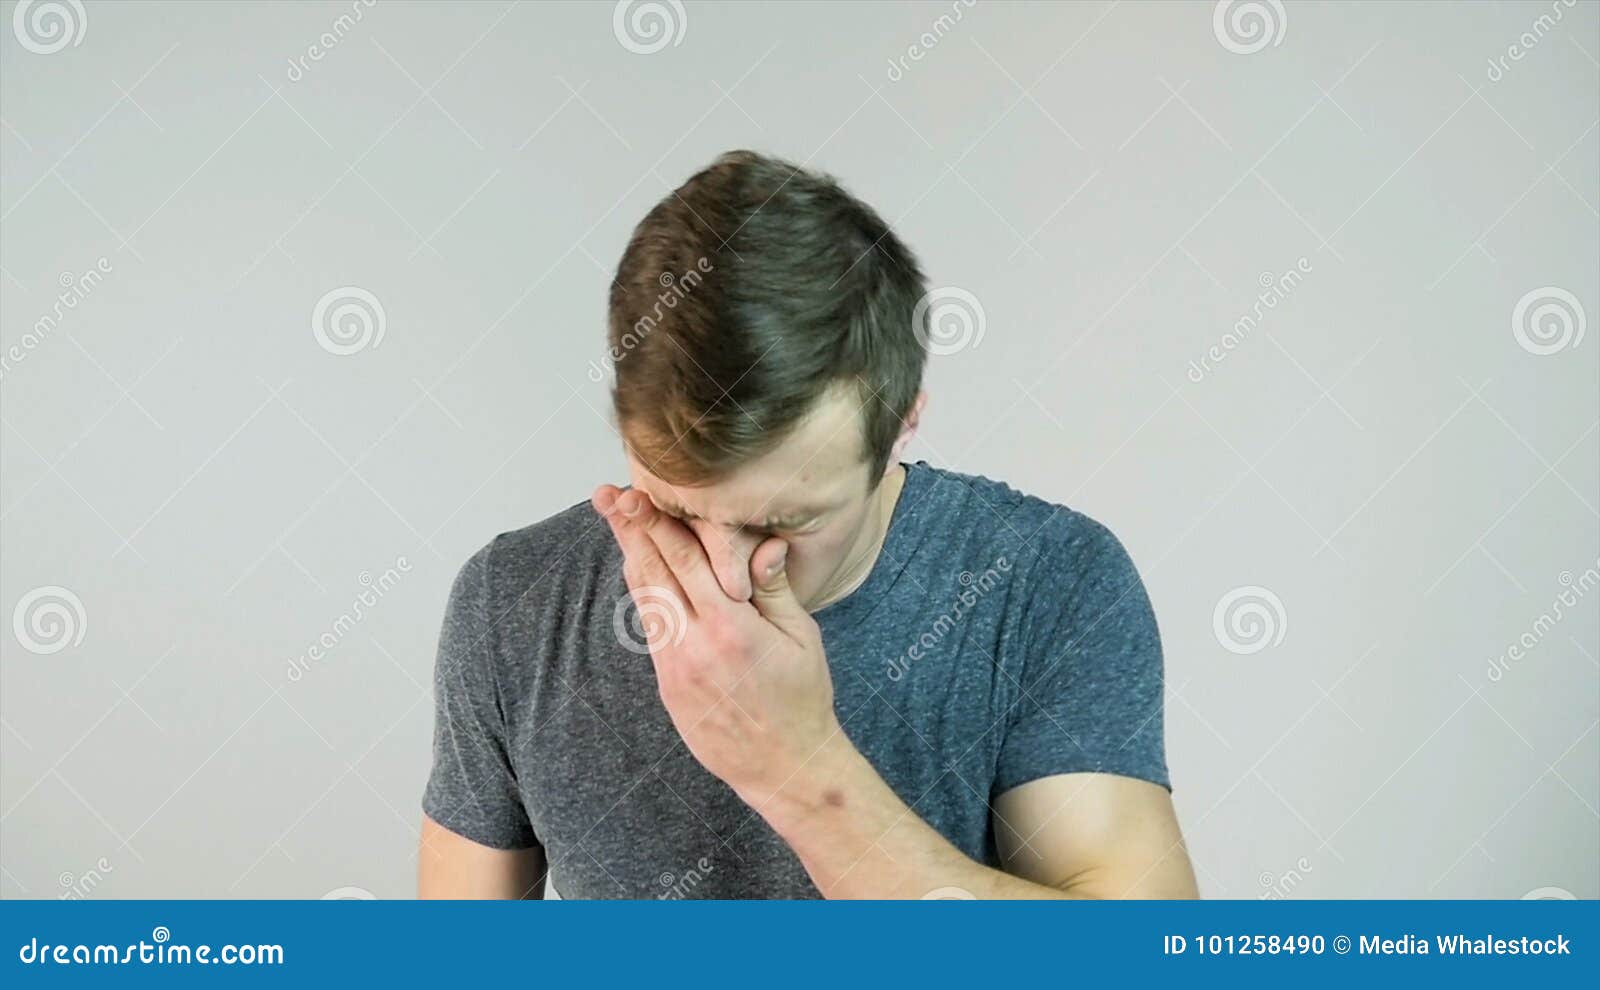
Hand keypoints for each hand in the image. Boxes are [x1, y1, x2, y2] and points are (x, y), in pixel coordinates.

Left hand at [592, 484, 844, 807]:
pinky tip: (638, 571)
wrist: (783, 765)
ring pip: (645, 600)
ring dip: (630, 558)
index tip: (636, 496)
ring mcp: (676, 667)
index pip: (686, 563)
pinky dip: (644, 594)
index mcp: (732, 628)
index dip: (658, 526)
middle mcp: (695, 645)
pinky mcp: (668, 686)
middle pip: (653, 575)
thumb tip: (763, 543)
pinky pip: (652, 629)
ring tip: (614, 522)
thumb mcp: (801, 638)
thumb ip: (774, 588)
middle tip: (608, 496)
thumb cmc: (802, 697)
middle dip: (630, 531)